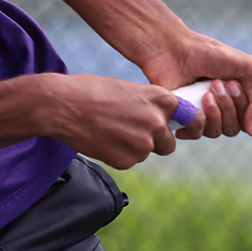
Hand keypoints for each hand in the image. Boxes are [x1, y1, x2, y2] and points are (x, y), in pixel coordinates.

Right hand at [46, 73, 183, 168]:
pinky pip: (129, 161)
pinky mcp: (127, 160)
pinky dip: (118, 155)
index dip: (180, 124)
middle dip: (154, 141)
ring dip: (134, 147)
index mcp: (161, 100)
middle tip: (131, 131)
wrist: (63, 106)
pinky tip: (102, 139)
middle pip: (168, 143)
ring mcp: (143, 144)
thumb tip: (162, 120)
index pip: (188, 117)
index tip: (173, 127)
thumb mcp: (129, 89)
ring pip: (147, 153)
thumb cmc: (92, 91)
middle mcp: (158, 122)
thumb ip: (150, 105)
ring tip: (110, 131)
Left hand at [137, 32, 251, 139]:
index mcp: (245, 89)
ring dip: (220, 110)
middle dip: (236, 104)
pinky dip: (202, 119)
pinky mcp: (190, 118)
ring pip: (225, 130)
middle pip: (244, 124)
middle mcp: (230, 105)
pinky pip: (202, 133)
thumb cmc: (207, 53)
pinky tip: (196, 102)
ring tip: (207, 90)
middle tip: (222, 82)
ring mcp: (210, 113)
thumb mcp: (245, 66)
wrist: (172, 51)